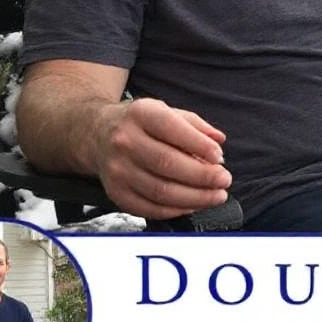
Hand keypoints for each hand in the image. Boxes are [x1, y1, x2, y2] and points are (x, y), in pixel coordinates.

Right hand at [92, 98, 231, 218]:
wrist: (98, 134)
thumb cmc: (140, 123)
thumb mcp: (166, 111)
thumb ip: (195, 125)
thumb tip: (218, 140)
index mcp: (141, 114)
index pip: (172, 129)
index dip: (199, 145)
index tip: (219, 157)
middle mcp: (125, 141)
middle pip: (167, 164)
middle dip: (202, 176)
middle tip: (224, 180)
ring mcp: (118, 169)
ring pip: (160, 191)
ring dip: (195, 197)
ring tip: (216, 196)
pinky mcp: (115, 192)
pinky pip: (149, 208)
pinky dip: (176, 210)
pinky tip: (193, 204)